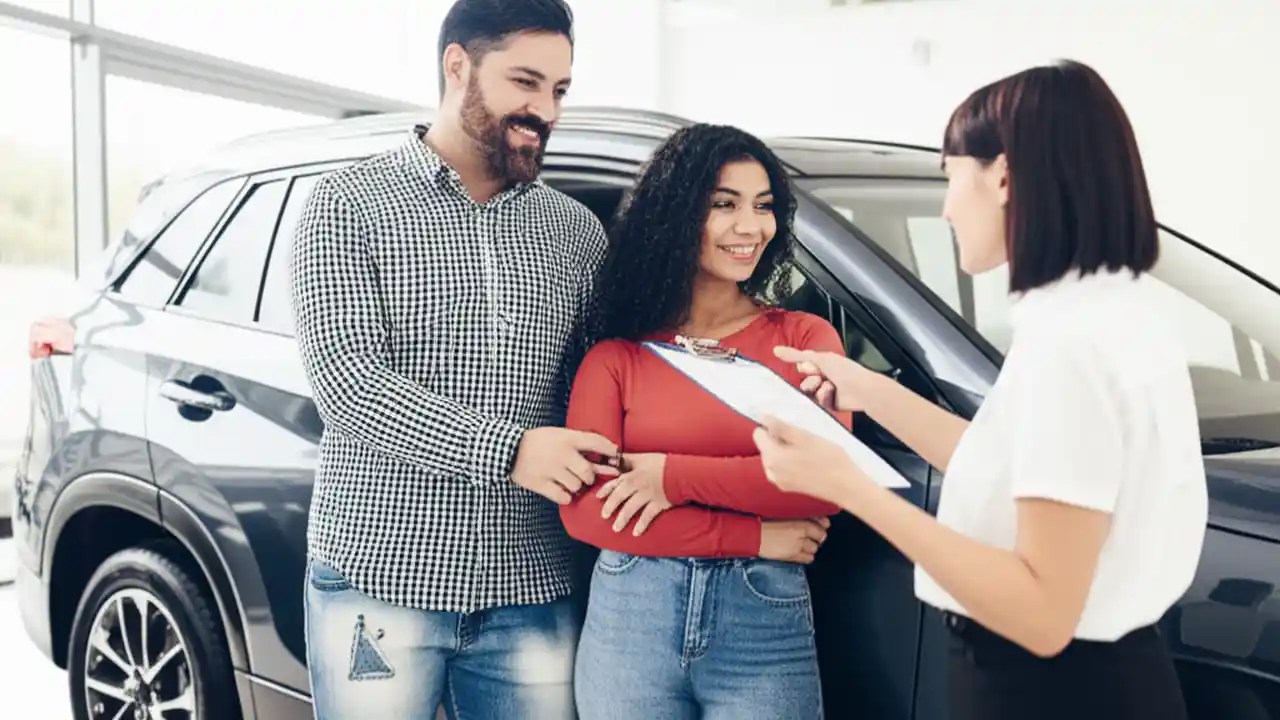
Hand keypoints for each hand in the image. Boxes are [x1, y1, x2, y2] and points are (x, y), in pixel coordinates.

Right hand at [511, 428, 618, 504]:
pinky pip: (564, 497)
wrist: (509, 450)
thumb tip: (610, 452)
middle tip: (582, 476)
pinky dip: (564, 497)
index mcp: (567, 438)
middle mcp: (562, 453)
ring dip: (575, 487)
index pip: (597, 442)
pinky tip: (559, 489)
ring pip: (577, 487)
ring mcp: (551, 470)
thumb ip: (581, 442)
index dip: (611, 451)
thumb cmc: (539, 441)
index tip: (617, 459)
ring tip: (566, 480)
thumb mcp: (559, 434)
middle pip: (589, 473)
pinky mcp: (541, 484)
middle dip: (588, 477)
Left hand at [597, 453, 670, 534]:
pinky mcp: (659, 503)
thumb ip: (630, 458)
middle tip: (603, 516)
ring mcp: (648, 495)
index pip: (616, 482)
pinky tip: (636, 532)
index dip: (606, 490)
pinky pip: (647, 516)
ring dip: (622, 519)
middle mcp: (638, 485)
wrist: (683, 471)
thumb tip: (617, 456)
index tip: (598, 497)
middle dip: (610, 507)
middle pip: (620, 496)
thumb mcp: (644, 457)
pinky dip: (641, 525)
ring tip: (616, 528)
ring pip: (631, 508)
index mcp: (633, 473)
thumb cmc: (664, 463)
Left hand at [752, 415, 869, 506]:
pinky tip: (807, 461)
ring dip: (785, 450)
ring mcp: (779, 482)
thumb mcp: (805, 437)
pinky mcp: (789, 488)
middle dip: (779, 439)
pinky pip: (782, 469)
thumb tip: (763, 418)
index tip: (789, 427)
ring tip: (806, 450)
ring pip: (774, 457)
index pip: (758, 434)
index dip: (771, 427)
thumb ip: (781, 427)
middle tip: (802, 438)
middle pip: (765, 446)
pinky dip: (790, 462)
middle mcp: (770, 471)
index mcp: (771, 458)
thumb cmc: (828, 459)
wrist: (846, 487)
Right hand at [758, 517, 830, 563]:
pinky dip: (807, 556)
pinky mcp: (793, 556)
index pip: (821, 524)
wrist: (754, 535)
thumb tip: (817, 519)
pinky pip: (808, 558)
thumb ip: (800, 516)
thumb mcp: (784, 515)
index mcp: (799, 520)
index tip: (822, 526)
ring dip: (811, 547)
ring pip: (815, 548)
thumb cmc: (766, 523)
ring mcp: (798, 545)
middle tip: (809, 536)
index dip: (822, 526)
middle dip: (816, 537)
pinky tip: (799, 552)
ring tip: (802, 544)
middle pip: (820, 537)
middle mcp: (801, 533)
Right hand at [773, 346, 883, 413]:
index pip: (802, 367)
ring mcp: (825, 393)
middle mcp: (822, 378)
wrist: (860, 389)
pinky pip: (817, 403)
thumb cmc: (843, 370)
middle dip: (810, 381)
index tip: (810, 368)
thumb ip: (795, 355)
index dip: (805, 368)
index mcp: (822, 365)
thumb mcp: (817, 358)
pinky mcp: (828, 406)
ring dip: (818, 390)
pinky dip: (824, 398)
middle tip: (820, 378)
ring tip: (829, 387)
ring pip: (809, 394)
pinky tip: (832, 395)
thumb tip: (774, 349)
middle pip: (804, 383)